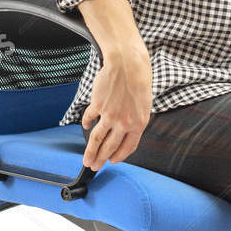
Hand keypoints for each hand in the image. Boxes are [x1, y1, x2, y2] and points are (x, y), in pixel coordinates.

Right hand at [81, 43, 152, 170]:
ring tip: (86, 160)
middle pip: (110, 146)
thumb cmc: (139, 80)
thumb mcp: (144, 104)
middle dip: (101, 159)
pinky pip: (89, 118)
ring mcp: (109, 114)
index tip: (112, 162)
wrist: (128, 64)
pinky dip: (86, 124)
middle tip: (94, 166)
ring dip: (90, 151)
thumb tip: (124, 132)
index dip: (119, 156)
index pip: (128, 147)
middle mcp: (124, 122)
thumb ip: (135, 120)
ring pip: (97, 139)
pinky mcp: (97, 105)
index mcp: (138, 123)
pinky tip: (86, 127)